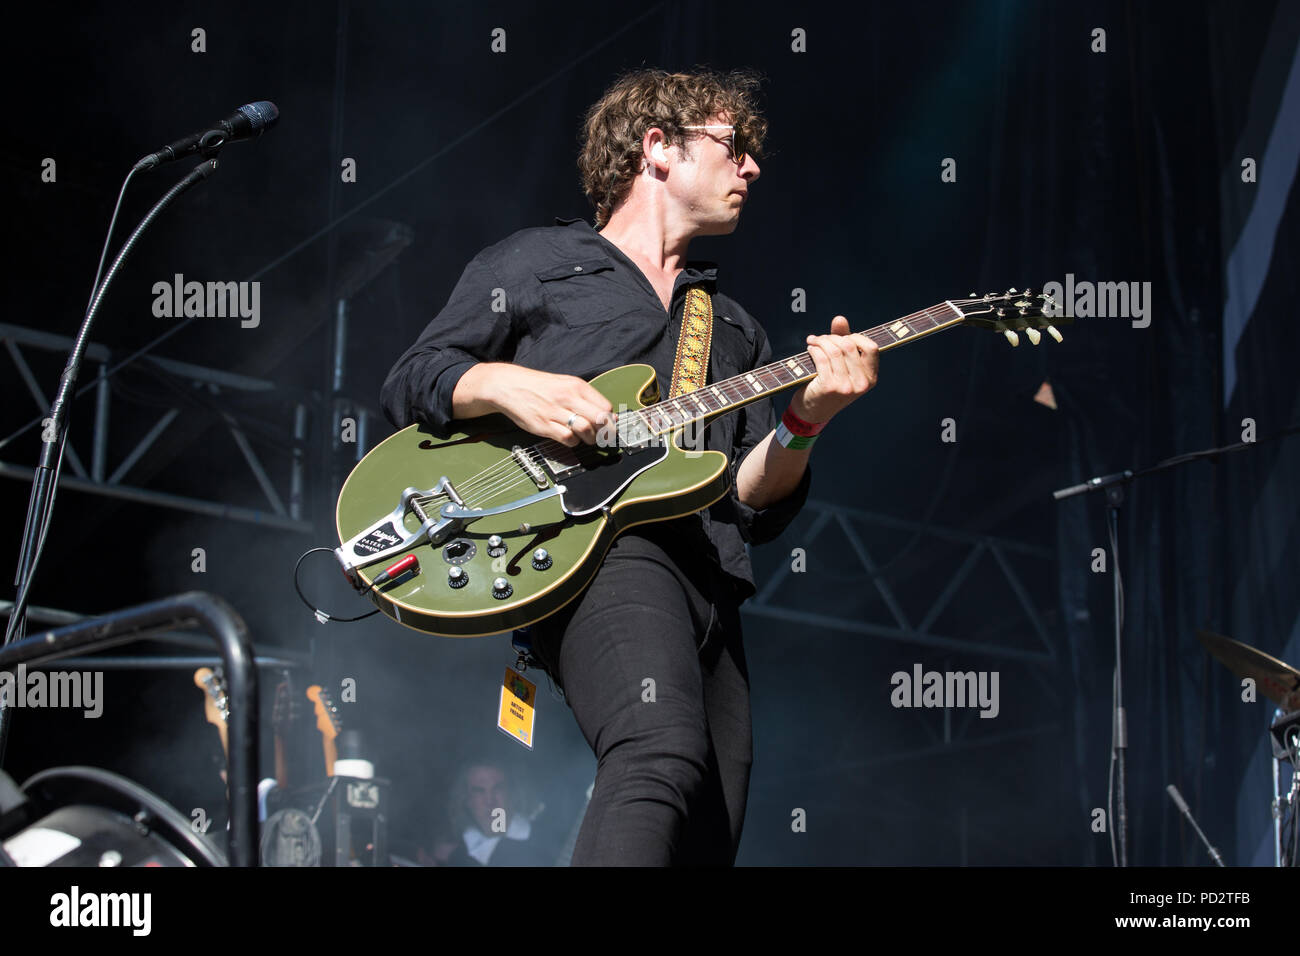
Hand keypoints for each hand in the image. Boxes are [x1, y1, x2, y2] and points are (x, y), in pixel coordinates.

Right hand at [456, 363, 613, 446]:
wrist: (509, 385)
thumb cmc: (540, 387)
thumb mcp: (565, 384)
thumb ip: (585, 398)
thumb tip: (608, 415)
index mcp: (576, 386)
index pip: (605, 406)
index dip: (610, 420)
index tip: (609, 427)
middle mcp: (568, 397)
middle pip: (599, 419)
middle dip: (604, 432)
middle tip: (601, 436)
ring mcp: (555, 412)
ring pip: (585, 430)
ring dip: (589, 438)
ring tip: (585, 438)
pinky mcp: (544, 425)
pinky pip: (567, 438)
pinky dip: (573, 442)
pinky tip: (569, 437)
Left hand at [789, 316, 878, 423]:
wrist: (813, 412)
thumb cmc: (829, 386)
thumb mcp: (842, 366)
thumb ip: (843, 341)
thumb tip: (840, 318)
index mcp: (870, 378)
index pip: (871, 348)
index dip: (855, 337)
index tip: (841, 337)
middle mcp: (861, 384)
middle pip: (849, 346)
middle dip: (833, 337)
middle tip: (821, 339)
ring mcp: (846, 387)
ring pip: (834, 350)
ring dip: (821, 341)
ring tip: (813, 341)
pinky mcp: (829, 387)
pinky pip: (822, 358)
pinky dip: (814, 349)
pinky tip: (810, 348)